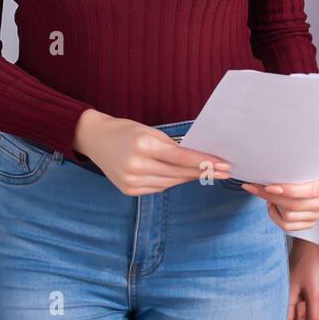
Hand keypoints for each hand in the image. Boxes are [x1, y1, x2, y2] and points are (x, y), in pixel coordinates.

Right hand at [72, 109, 231, 195]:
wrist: (94, 139)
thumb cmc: (125, 130)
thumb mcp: (148, 130)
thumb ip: (171, 146)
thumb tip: (197, 159)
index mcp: (143, 145)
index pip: (182, 157)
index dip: (205, 162)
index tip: (224, 165)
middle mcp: (136, 165)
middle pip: (178, 172)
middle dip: (202, 172)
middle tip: (223, 171)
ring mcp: (131, 180)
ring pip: (170, 183)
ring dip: (189, 178)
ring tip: (206, 174)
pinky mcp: (128, 190)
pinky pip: (158, 188)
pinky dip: (171, 182)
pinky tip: (182, 177)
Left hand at [240, 171, 318, 231]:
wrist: (309, 179)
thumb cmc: (303, 171)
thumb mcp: (301, 166)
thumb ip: (289, 169)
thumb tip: (262, 172)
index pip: (310, 190)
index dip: (289, 190)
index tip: (270, 187)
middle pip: (294, 205)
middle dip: (272, 197)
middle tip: (255, 187)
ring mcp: (318, 215)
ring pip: (288, 216)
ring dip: (273, 205)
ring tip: (268, 194)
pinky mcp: (308, 224)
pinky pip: (287, 226)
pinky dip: (275, 216)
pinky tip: (272, 205)